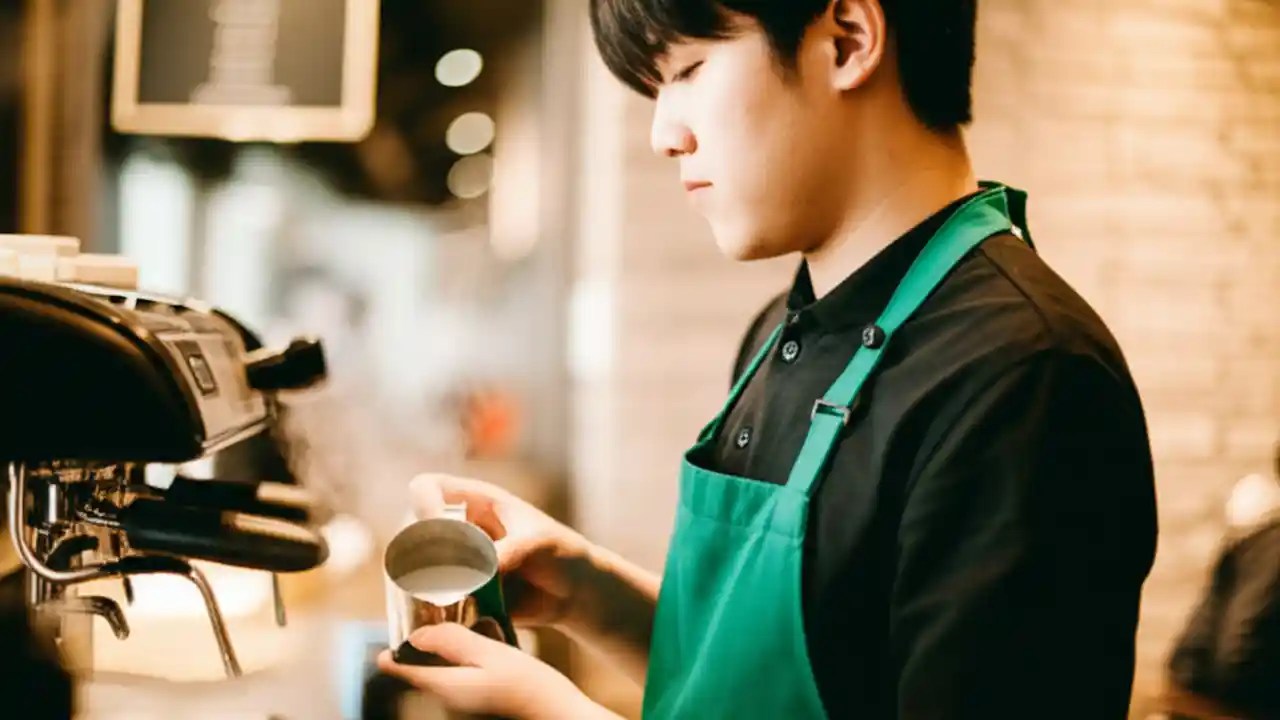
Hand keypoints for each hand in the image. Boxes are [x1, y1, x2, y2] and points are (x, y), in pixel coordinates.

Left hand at [377, 623, 609, 719]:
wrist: (558, 712)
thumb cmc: (528, 685)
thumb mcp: (490, 654)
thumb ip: (453, 642)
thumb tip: (416, 635)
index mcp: (445, 686)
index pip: (399, 669)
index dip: (391, 648)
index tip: (391, 626)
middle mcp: (449, 697)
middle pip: (418, 668)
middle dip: (417, 643)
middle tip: (423, 613)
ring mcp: (464, 699)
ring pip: (439, 669)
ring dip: (441, 647)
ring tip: (451, 619)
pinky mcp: (480, 697)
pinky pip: (458, 673)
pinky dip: (459, 656)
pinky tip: (477, 638)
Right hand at [409, 474, 590, 626]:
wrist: (576, 594)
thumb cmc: (562, 554)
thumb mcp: (538, 545)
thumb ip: (506, 553)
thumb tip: (472, 573)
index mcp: (475, 501)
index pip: (426, 488)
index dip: (424, 506)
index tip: (439, 532)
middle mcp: (457, 529)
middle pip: (412, 532)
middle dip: (422, 555)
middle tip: (446, 578)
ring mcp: (454, 563)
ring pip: (416, 570)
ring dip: (425, 588)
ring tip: (451, 601)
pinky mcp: (458, 595)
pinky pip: (432, 603)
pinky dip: (436, 612)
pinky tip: (454, 619)